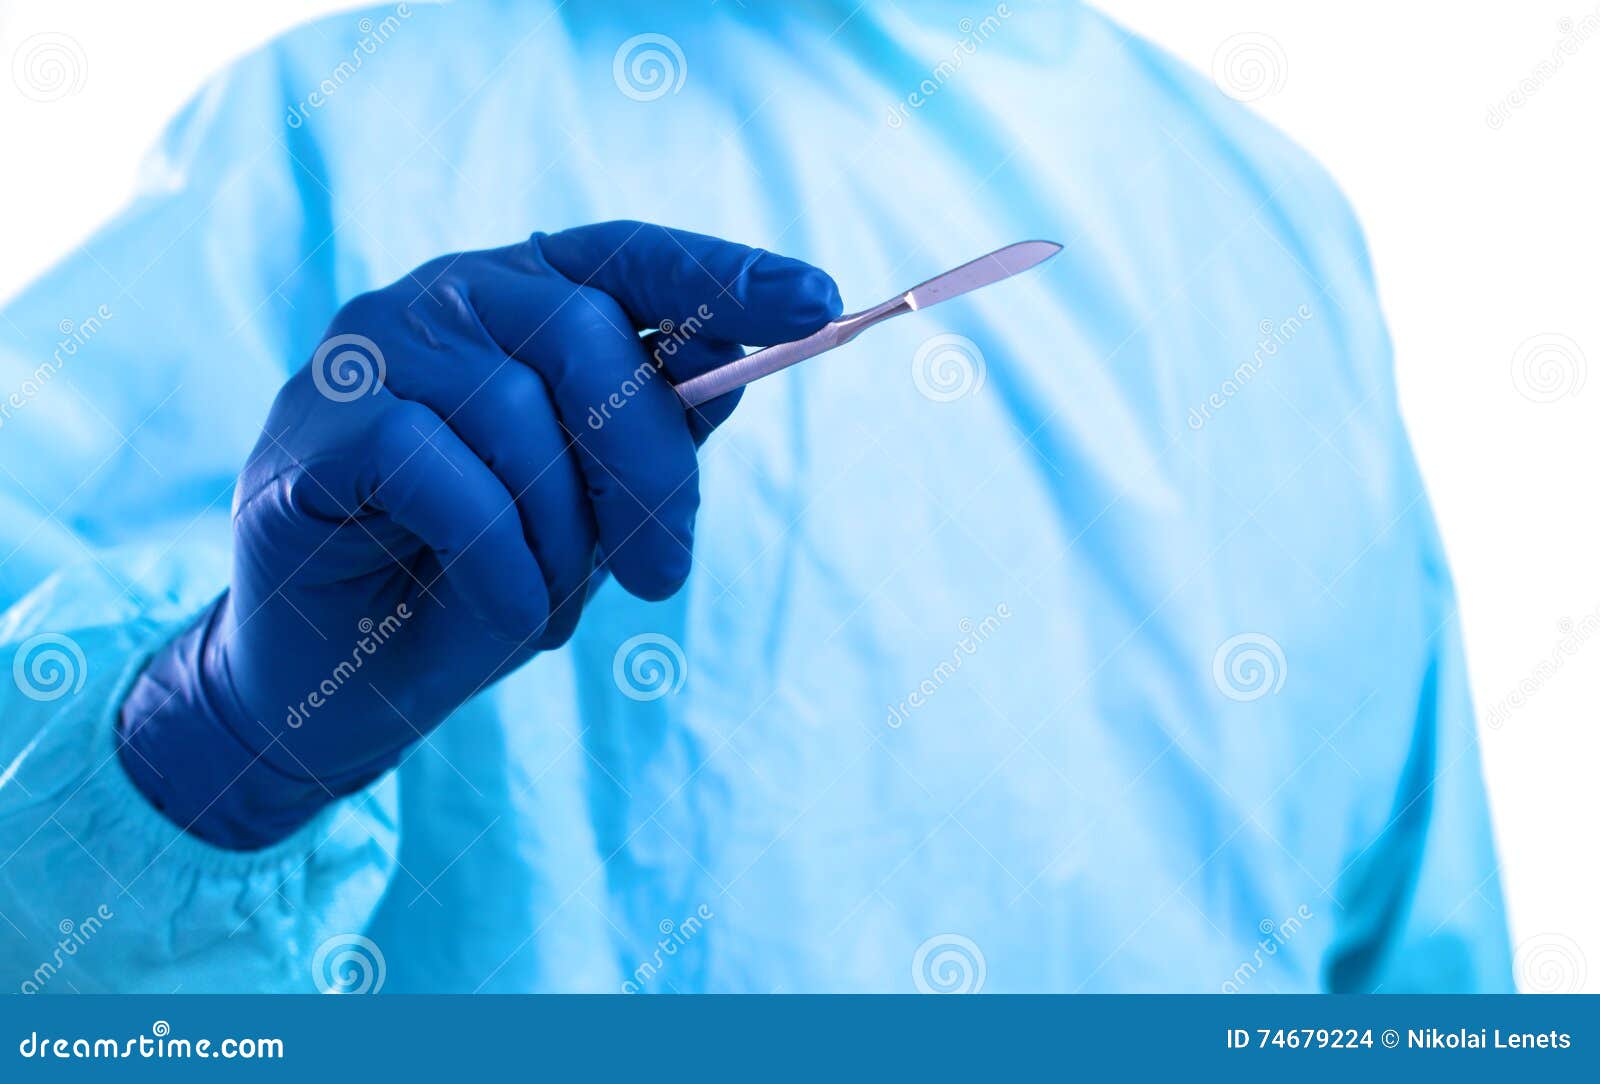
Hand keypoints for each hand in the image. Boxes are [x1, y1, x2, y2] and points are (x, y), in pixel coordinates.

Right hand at [117, 221, 840, 847]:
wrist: (342, 683)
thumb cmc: (475, 581)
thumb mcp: (593, 510)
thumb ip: (651, 427)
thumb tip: (738, 360)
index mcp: (519, 299)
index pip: (632, 256)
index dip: (727, 274)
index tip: (821, 305)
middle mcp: (441, 297)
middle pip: (590, 337)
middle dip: (651, 472)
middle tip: (665, 576)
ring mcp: (369, 351)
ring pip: (518, 413)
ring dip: (561, 539)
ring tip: (541, 605)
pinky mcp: (317, 426)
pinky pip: (448, 477)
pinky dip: (499, 565)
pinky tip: (495, 609)